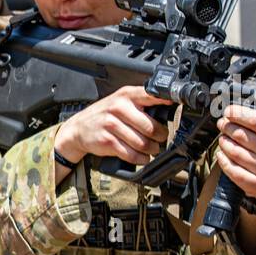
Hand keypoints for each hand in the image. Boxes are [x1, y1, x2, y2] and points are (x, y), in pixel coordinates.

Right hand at [52, 86, 169, 164]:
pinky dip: (140, 159)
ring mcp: (111, 125)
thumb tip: (167, 108)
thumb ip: (141, 102)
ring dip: (151, 150)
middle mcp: (118, 108)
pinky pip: (131, 154)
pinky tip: (143, 158)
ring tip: (152, 150)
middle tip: (161, 139)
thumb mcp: (120, 101)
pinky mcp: (107, 141)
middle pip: (150, 127)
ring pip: (142, 143)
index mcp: (126, 95)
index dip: (167, 100)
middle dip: (160, 137)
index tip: (177, 105)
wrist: (78, 129)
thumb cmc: (103, 115)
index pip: (151, 95)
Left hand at [214, 73, 255, 198]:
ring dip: (224, 142)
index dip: (238, 113)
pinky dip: (223, 159)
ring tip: (223, 137)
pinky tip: (222, 154)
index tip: (228, 110)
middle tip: (222, 123)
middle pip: (242, 135)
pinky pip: (232, 169)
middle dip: (227, 127)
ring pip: (235, 151)